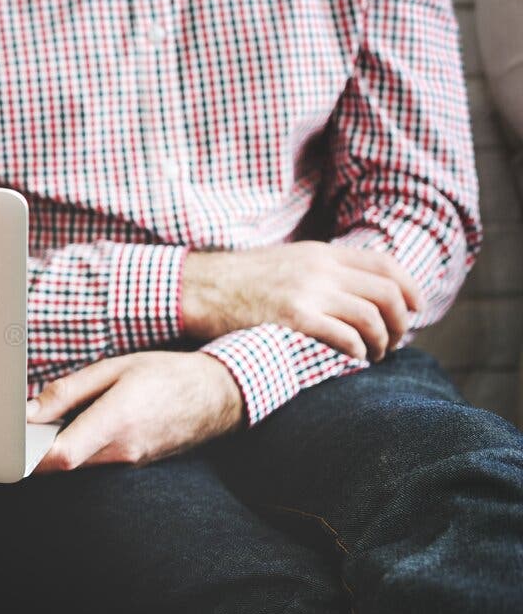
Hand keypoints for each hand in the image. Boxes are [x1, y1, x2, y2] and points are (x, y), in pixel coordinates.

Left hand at [27, 352, 242, 472]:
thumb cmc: (164, 375)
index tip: (8, 441)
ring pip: (77, 465)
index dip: (28, 454)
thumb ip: (67, 391)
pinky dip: (78, 448)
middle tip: (24, 423)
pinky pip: (94, 462)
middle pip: (62, 464)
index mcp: (117, 421)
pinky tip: (80, 426)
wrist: (216, 396)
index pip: (61, 455)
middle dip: (37, 447)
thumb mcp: (113, 369)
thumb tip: (28, 412)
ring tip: (55, 419)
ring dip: (57, 447)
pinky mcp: (132, 465)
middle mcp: (123, 451)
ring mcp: (130, 463)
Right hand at [182, 242, 423, 361]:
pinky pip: (345, 338)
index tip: (415, 309)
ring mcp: (308, 293)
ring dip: (382, 342)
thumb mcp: (285, 261)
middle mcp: (320, 269)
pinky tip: (352, 360)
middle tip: (394, 341)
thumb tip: (351, 291)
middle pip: (387, 293)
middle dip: (402, 322)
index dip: (409, 288)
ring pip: (372, 318)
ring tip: (374, 356)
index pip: (385, 264)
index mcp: (321, 253)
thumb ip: (319, 270)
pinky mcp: (294, 319)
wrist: (198, 288)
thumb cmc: (236, 281)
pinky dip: (357, 352)